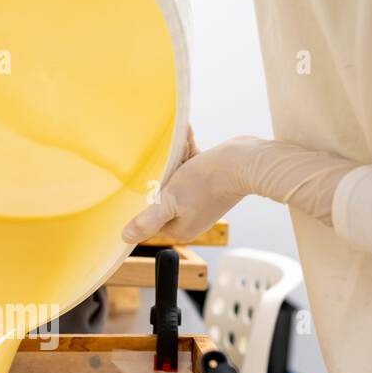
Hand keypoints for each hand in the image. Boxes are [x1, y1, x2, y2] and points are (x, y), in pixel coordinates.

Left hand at [122, 134, 358, 242]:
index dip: (145, 200)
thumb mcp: (170, 201)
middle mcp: (191, 215)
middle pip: (163, 195)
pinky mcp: (210, 180)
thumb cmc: (207, 182)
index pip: (151, 217)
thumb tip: (125, 237)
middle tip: (160, 159)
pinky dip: (186, 152)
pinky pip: (190, 165)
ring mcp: (201, 198)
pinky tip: (186, 135)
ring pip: (176, 177)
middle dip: (161, 174)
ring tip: (176, 143)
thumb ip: (148, 220)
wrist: (246, 162)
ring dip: (174, 158)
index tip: (142, 183)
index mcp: (180, 227)